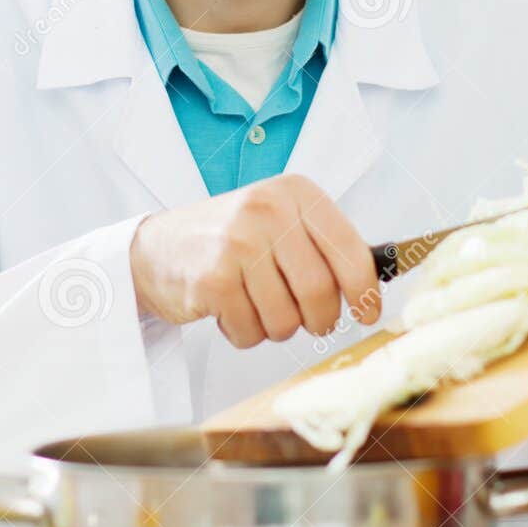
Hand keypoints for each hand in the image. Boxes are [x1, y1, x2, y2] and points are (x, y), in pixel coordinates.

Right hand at [129, 174, 380, 347]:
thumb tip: (372, 290)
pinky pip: (251, 332)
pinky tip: (228, 309)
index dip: (364, 292)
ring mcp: (237, 243)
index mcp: (296, 193)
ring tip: (255, 305)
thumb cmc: (229, 239)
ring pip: (287, 320)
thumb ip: (323, 247)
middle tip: (308, 321)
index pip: (350, 251)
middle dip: (319, 320)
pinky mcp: (212, 279)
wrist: (155, 246)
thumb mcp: (280, 221)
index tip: (367, 313)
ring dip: (275, 328)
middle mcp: (268, 211)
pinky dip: (244, 333)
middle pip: (321, 293)